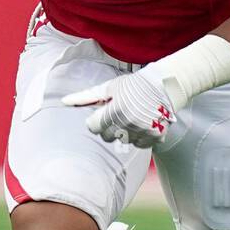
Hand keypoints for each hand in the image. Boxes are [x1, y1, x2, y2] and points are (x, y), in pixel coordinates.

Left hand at [61, 68, 175, 148]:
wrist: (165, 85)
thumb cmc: (133, 85)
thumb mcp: (109, 88)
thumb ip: (87, 96)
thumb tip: (65, 101)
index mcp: (115, 111)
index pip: (93, 127)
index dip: (96, 120)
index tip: (102, 114)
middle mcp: (129, 124)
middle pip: (107, 137)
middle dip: (109, 127)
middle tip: (118, 114)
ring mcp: (143, 132)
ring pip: (123, 142)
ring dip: (125, 132)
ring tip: (133, 116)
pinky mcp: (155, 137)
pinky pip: (139, 144)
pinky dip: (139, 136)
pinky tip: (143, 122)